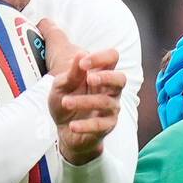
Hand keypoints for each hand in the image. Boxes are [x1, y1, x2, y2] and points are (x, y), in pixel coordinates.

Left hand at [46, 46, 125, 164]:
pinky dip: (85, 125)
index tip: (82, 63)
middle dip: (107, 77)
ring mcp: (111, 108)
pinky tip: (72, 126)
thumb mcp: (61, 86)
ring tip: (65, 102)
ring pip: (105, 102)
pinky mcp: (107, 126)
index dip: (100, 57)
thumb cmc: (65, 101)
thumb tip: (81, 54)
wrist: (63, 129)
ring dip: (84, 101)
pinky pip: (100, 125)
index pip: (112, 57)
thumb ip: (71, 73)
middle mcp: (110, 90)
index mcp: (101, 74)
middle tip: (89, 79)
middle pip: (121, 79)